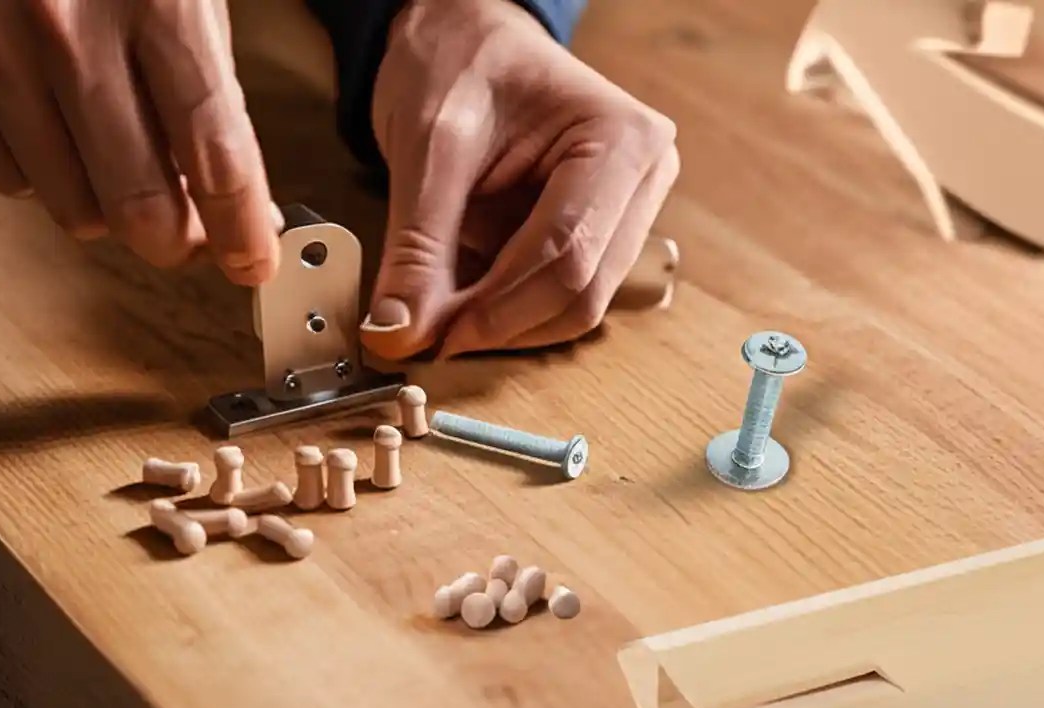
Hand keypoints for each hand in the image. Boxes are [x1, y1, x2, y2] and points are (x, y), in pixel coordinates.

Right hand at [0, 0, 279, 284]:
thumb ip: (210, 93)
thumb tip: (238, 203)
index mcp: (158, 5)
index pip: (216, 154)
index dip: (242, 228)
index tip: (255, 265)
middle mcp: (69, 35)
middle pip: (139, 205)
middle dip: (176, 241)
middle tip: (191, 239)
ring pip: (74, 209)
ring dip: (109, 206)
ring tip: (115, 155)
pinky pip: (10, 181)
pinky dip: (44, 174)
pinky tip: (53, 126)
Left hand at [362, 0, 679, 359]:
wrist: (464, 34)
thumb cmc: (458, 61)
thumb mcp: (427, 146)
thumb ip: (418, 245)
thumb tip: (399, 330)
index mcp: (622, 139)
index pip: (566, 252)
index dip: (498, 308)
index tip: (434, 336)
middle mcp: (644, 177)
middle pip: (582, 290)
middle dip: (504, 323)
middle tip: (433, 338)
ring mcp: (630, 208)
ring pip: (578, 305)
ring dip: (509, 324)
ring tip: (444, 315)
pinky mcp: (603, 231)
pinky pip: (564, 294)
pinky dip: (514, 311)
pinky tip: (468, 297)